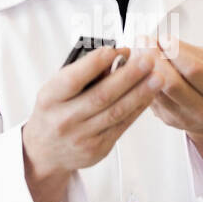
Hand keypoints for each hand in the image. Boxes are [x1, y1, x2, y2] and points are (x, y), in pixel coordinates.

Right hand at [22, 45, 160, 201]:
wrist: (45, 152)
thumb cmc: (54, 112)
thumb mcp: (56, 91)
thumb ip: (82, 75)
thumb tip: (116, 58)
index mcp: (50, 99)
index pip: (72, 80)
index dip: (93, 64)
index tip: (114, 50)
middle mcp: (64, 120)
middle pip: (101, 96)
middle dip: (128, 77)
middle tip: (147, 61)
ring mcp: (81, 137)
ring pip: (116, 112)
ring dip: (140, 93)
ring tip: (157, 77)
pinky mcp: (98, 149)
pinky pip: (122, 125)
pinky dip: (137, 108)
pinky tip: (149, 95)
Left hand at [143, 37, 202, 135]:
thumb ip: (187, 52)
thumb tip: (159, 40)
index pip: (193, 70)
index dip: (175, 52)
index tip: (162, 37)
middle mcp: (201, 109)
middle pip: (171, 83)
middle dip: (154, 58)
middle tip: (143, 40)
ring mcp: (182, 117)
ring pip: (157, 92)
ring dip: (143, 68)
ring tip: (136, 49)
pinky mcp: (167, 119)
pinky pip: (151, 98)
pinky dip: (141, 79)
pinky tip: (137, 64)